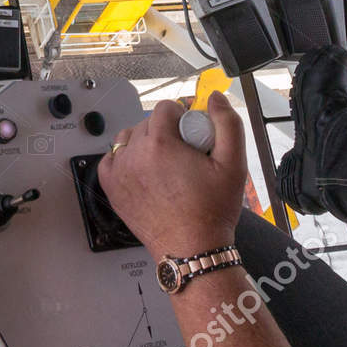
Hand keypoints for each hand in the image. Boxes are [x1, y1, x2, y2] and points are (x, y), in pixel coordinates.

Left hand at [97, 92, 247, 258]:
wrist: (192, 248)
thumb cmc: (211, 211)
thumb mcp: (234, 163)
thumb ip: (228, 123)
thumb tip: (216, 99)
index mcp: (160, 144)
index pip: (165, 108)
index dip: (183, 114)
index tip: (192, 130)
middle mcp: (134, 155)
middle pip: (147, 122)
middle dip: (167, 129)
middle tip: (185, 151)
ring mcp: (119, 173)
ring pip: (128, 138)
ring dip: (144, 141)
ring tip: (165, 160)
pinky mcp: (112, 188)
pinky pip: (111, 159)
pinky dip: (125, 159)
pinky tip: (144, 169)